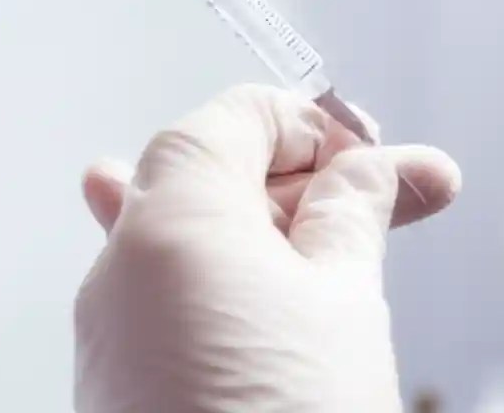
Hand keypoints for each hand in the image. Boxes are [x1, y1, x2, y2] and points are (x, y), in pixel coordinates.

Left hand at [75, 85, 461, 411]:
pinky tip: (272, 295)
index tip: (368, 147)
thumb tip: (365, 170)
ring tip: (346, 243)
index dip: (307, 122)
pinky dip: (228, 283)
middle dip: (306, 176)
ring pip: (188, 238)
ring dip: (269, 229)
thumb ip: (351, 213)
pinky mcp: (117, 382)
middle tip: (393, 191)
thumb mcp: (344, 301)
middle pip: (211, 175)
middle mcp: (122, 267)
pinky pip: (169, 299)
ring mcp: (110, 329)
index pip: (230, 121)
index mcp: (173, 222)